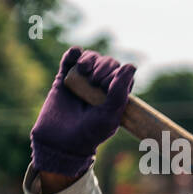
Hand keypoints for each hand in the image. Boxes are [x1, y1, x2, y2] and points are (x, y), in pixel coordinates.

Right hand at [30, 46, 135, 179]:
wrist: (62, 140)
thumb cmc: (90, 131)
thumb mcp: (111, 114)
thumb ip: (120, 91)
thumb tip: (130, 66)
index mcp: (116, 95)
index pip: (123, 73)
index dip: (117, 74)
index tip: (107, 87)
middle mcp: (101, 86)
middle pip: (108, 63)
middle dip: (103, 67)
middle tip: (95, 83)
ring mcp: (83, 81)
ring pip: (91, 58)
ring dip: (90, 59)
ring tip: (83, 71)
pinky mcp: (64, 78)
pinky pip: (70, 59)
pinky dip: (74, 53)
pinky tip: (76, 53)